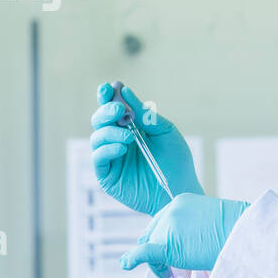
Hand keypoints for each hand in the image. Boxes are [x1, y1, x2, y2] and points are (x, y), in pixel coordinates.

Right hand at [90, 82, 203, 214]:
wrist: (180, 190)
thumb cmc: (176, 162)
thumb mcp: (165, 132)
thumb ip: (146, 115)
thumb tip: (125, 91)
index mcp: (130, 128)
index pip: (112, 109)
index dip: (106, 97)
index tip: (109, 87)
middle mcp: (117, 141)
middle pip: (99, 120)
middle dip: (106, 111)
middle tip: (119, 110)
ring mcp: (111, 158)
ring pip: (97, 137)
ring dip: (111, 132)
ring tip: (130, 137)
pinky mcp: (107, 175)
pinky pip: (98, 157)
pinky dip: (108, 149)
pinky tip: (123, 148)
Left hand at [120, 193, 249, 277]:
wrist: (247, 235)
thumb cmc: (238, 231)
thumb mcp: (213, 222)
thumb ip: (194, 229)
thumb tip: (190, 244)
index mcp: (182, 202)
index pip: (161, 221)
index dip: (161, 238)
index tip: (170, 251)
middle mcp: (171, 210)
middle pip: (152, 233)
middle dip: (155, 251)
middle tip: (166, 268)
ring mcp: (168, 227)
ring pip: (151, 247)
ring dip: (156, 262)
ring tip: (168, 273)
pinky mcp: (167, 245)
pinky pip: (144, 253)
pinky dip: (133, 259)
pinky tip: (127, 263)